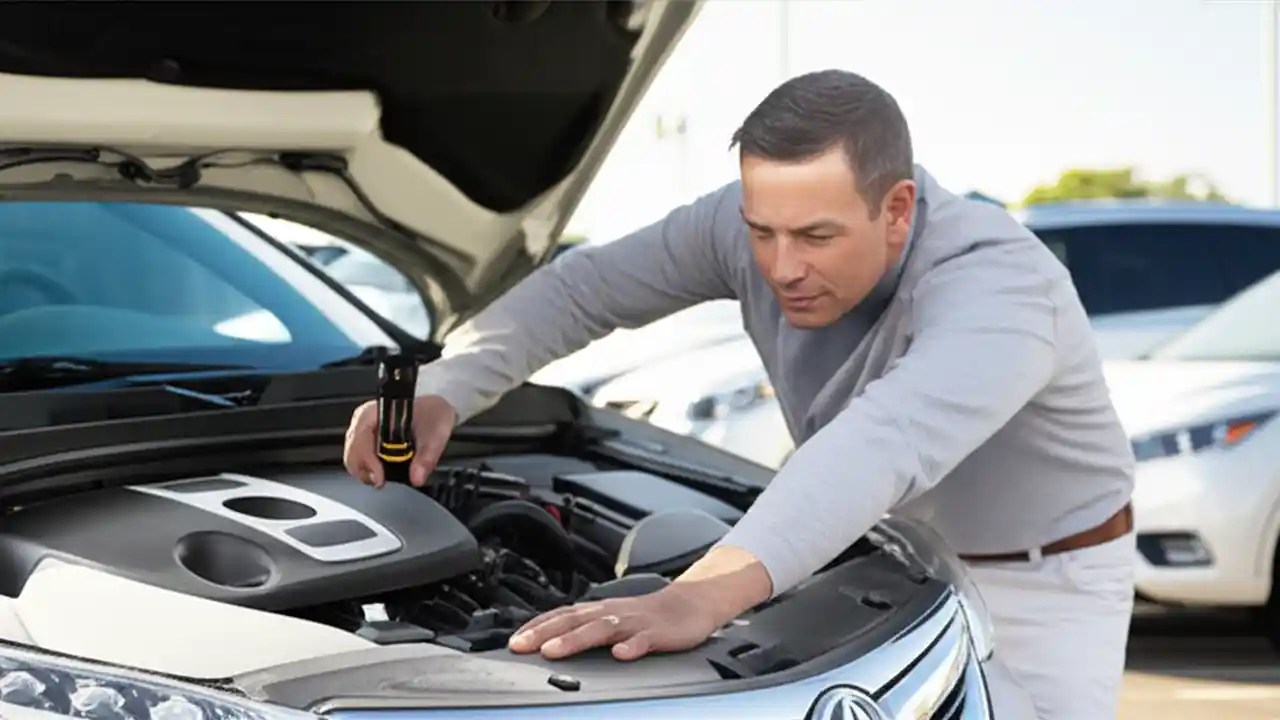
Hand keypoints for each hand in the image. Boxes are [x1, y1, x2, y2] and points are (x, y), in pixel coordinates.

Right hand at [343, 394, 456, 487]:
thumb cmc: (432, 414)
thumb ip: (426, 457)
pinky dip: (367, 469)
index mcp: (376, 411)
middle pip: (352, 451)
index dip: (367, 460)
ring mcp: (363, 429)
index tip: (380, 477)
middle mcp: (364, 419)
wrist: (434, 410)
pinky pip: (357, 458)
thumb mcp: (435, 434)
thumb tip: (416, 477)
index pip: (360, 437)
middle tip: (382, 481)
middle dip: (364, 470)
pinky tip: (380, 473)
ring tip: (382, 479)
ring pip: (352, 457)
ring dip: (365, 472)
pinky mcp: (366, 439)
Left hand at [507, 584, 720, 660]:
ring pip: (601, 629)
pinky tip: (620, 655)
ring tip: (553, 652)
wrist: (690, 604)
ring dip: (575, 639)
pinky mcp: (656, 633)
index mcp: (598, 611)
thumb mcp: (611, 620)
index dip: (536, 627)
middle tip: (521, 646)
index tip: (513, 642)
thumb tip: (550, 643)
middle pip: (573, 621)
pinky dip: (630, 646)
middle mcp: (610, 613)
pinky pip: (642, 640)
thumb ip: (585, 629)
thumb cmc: (645, 616)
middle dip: (544, 633)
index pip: (561, 615)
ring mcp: (633, 623)